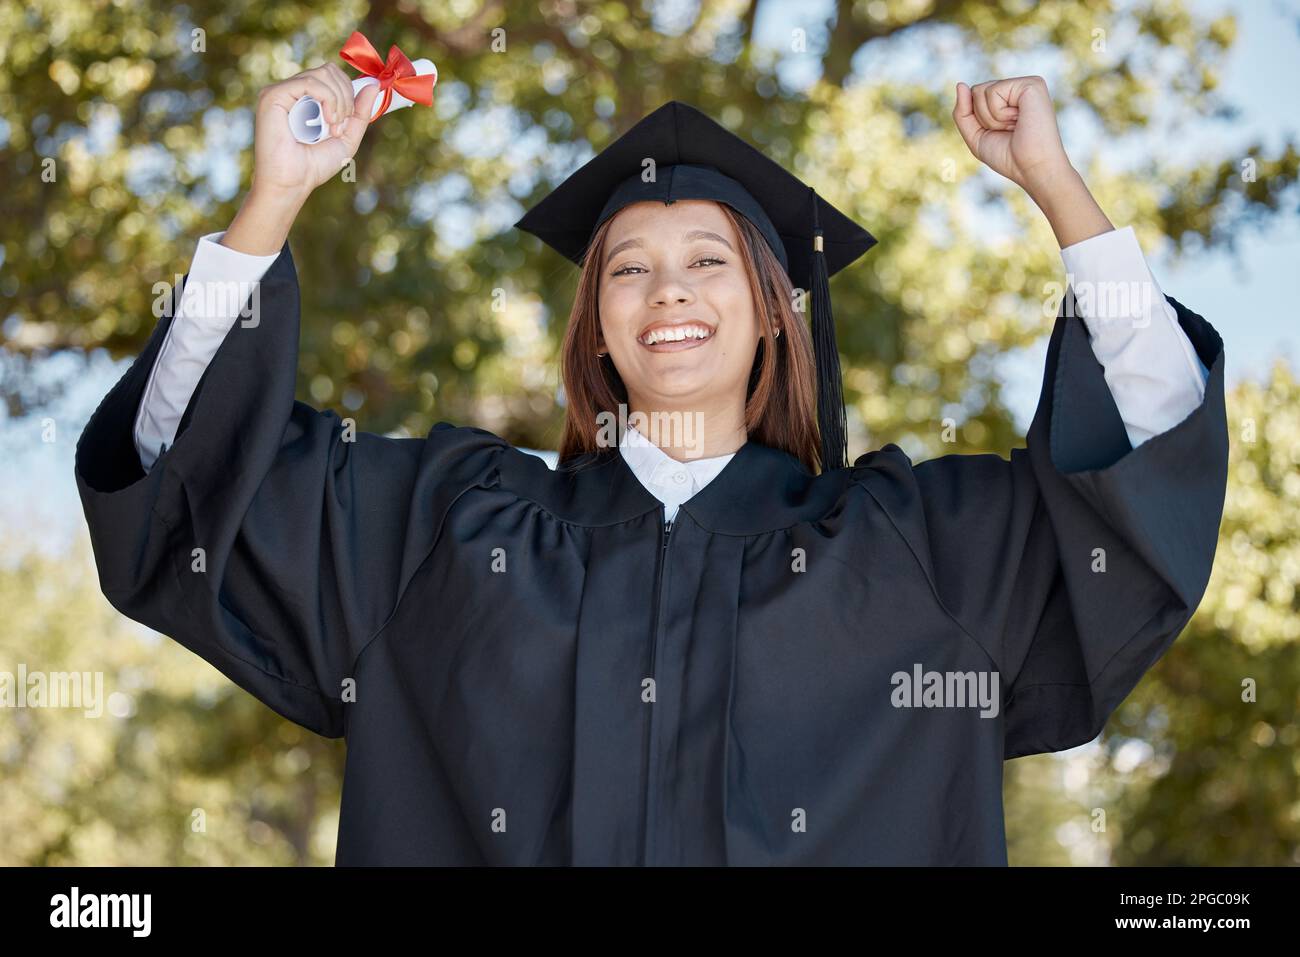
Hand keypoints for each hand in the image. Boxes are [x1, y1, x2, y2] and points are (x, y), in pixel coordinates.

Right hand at [250, 63, 380, 202]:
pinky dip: (327, 100)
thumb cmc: (314, 165)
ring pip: (322, 74)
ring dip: (339, 101)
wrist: (292, 183)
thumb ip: (360, 113)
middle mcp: (291, 91)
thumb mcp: (347, 138)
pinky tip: (328, 121)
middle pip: (329, 70)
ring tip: (334, 128)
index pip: (332, 75)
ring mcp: (281, 91)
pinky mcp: (273, 95)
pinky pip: (309, 82)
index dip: (349, 91)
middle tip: (341, 126)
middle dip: (346, 96)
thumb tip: (375, 84)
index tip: (349, 120)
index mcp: (305, 98)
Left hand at [953, 76, 1071, 193]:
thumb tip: (960, 84)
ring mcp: (1025, 84)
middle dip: (982, 118)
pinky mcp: (1031, 83)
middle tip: (1007, 130)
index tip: (1001, 133)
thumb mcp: (976, 136)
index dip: (977, 120)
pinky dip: (999, 113)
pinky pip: (993, 91)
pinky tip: (1019, 119)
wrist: (1032, 168)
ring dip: (991, 117)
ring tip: (1014, 125)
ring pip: (980, 90)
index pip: (973, 97)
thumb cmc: (1008, 156)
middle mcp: (1017, 88)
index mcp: (1008, 100)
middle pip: (975, 91)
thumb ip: (963, 112)